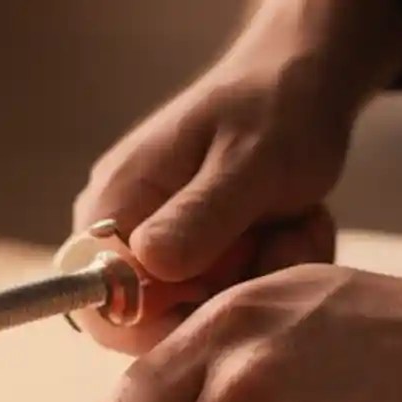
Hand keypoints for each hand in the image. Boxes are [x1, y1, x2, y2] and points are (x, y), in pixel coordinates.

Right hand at [72, 0, 401, 354]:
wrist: (301, 81)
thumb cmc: (275, 109)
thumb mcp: (249, 163)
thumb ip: (200, 216)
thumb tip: (147, 266)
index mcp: (114, 203)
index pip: (100, 302)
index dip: (161, 321)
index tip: (228, 296)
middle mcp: (121, 229)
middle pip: (153, 317)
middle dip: (228, 295)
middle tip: (282, 242)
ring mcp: (156, 241)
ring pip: (198, 308)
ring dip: (259, 279)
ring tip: (294, 226)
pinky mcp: (191, 251)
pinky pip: (222, 293)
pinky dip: (266, 272)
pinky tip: (291, 229)